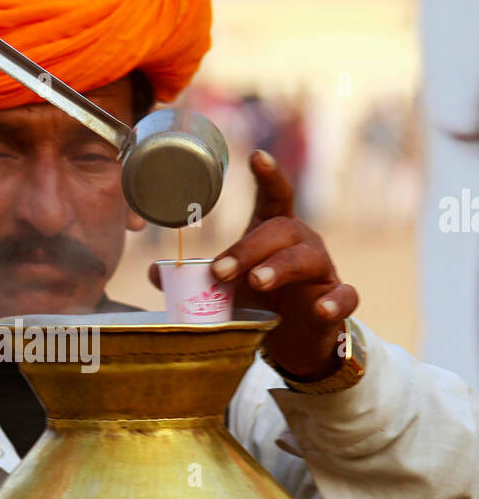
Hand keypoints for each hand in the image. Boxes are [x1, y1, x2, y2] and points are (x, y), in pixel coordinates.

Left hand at [210, 151, 357, 378]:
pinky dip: (334, 301)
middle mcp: (302, 243)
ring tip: (257, 282)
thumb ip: (194, 279)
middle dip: (249, 248)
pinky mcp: (336, 300)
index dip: (268, 175)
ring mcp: (322, 270)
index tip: (256, 156)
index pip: (274, 197)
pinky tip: (319, 309)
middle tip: (220, 272)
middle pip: (281, 229)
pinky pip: (344, 295)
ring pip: (308, 257)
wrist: (294, 342)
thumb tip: (155, 271)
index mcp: (273, 233)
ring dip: (281, 267)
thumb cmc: (261, 303)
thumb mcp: (227, 288)